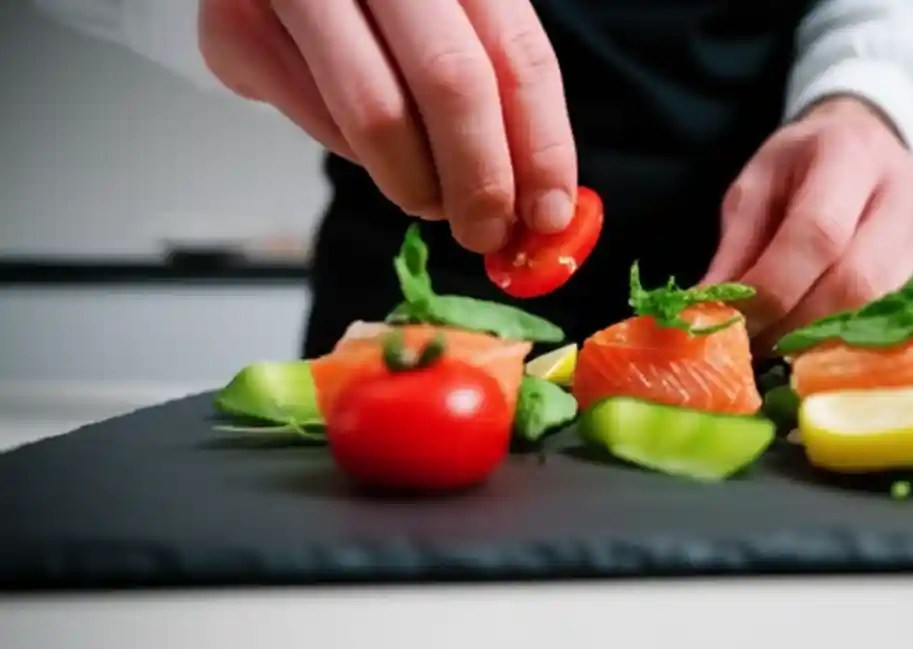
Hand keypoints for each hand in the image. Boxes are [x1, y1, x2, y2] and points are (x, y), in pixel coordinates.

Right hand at [198, 0, 576, 252]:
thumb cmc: (378, 0)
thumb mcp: (451, 18)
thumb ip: (497, 90)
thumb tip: (538, 201)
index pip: (517, 54)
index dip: (541, 145)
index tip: (547, 214)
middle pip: (452, 82)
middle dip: (479, 179)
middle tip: (486, 232)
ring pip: (377, 114)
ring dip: (416, 183)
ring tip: (429, 200)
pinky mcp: (235, 25)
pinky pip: (316, 121)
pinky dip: (354, 155)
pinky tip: (367, 147)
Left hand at [703, 97, 912, 350]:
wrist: (865, 142)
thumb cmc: (801, 165)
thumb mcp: (755, 187)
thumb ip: (735, 249)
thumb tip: (709, 314)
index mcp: (850, 151)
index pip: (817, 235)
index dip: (772, 290)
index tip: (734, 322)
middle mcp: (905, 188)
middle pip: (856, 282)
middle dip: (796, 326)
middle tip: (754, 345)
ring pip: (880, 309)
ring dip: (822, 340)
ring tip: (780, 345)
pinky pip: (895, 318)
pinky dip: (847, 338)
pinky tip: (815, 340)